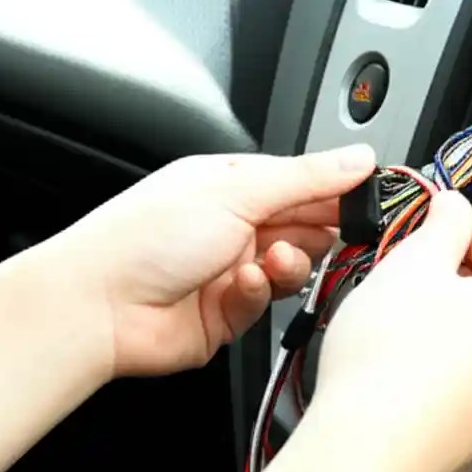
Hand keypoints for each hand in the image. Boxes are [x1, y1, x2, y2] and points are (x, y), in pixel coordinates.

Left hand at [29, 145, 375, 376]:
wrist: (98, 306)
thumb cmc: (143, 236)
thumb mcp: (237, 191)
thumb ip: (306, 177)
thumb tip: (359, 156)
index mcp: (232, 182)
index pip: (304, 181)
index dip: (339, 190)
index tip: (373, 199)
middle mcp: (232, 224)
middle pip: (304, 226)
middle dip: (319, 231)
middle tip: (333, 235)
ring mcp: (229, 269)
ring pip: (292, 269)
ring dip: (289, 265)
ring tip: (271, 262)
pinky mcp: (226, 314)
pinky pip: (265, 304)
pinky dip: (257, 295)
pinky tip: (239, 286)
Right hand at [293, 191, 471, 471]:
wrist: (366, 452)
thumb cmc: (388, 367)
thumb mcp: (411, 265)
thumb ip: (442, 223)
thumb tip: (453, 206)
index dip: (454, 226)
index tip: (423, 225)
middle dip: (447, 275)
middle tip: (400, 274)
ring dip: (442, 318)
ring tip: (394, 322)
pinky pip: (470, 375)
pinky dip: (440, 361)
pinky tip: (400, 363)